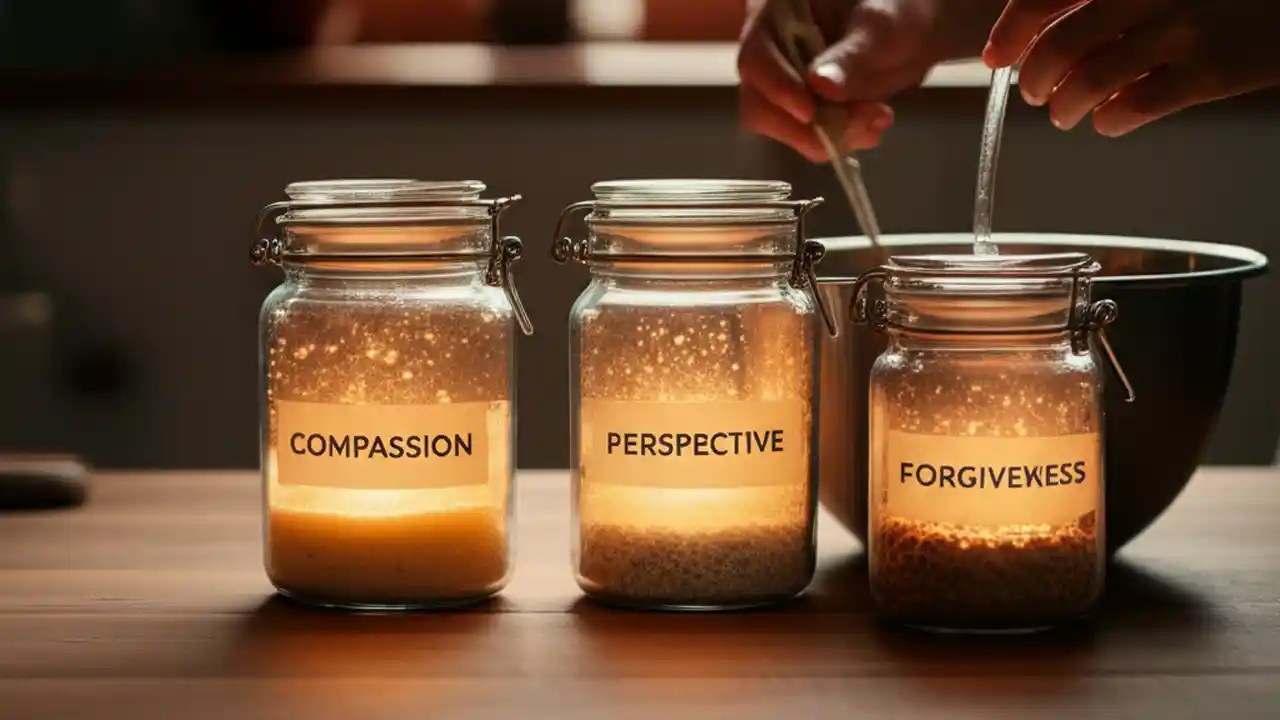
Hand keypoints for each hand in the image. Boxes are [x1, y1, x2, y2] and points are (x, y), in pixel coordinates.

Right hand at [738, 0, 998, 160]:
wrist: (916, 30)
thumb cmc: (896, 10)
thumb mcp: (882, 26)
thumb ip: (852, 54)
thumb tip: (820, 85)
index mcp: (776, 12)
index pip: (756, 57)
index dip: (777, 89)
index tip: (809, 113)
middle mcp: (770, 50)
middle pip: (759, 102)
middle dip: (807, 126)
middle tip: (858, 126)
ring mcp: (783, 82)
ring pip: (782, 126)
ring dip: (828, 137)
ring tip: (876, 120)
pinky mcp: (802, 107)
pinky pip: (807, 135)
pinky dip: (840, 138)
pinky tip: (872, 124)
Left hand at [984, 0, 1279, 135]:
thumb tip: (1040, 32)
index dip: (1010, 30)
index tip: (996, 56)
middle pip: (1059, 45)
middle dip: (1035, 79)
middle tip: (1034, 92)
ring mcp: (1183, 30)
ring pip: (1088, 82)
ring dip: (1064, 107)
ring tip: (1064, 114)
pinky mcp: (1212, 72)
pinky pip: (1133, 108)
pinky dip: (1108, 120)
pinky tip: (1109, 119)